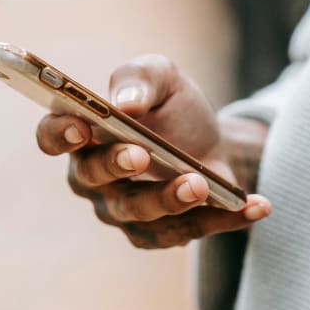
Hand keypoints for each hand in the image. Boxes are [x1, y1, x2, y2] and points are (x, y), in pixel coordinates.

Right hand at [35, 55, 271, 248]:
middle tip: (141, 155)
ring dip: (169, 200)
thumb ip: (140, 78)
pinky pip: (187, 231)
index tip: (81, 127)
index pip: (52, 137)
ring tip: (199, 183)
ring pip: (138, 214)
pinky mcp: (159, 233)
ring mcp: (123, 211)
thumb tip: (126, 102)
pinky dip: (223, 219)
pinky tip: (257, 206)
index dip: (60, 135)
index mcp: (82, 133)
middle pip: (93, 179)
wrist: (210, 141)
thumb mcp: (162, 76)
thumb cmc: (172, 108)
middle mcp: (92, 178)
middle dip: (116, 167)